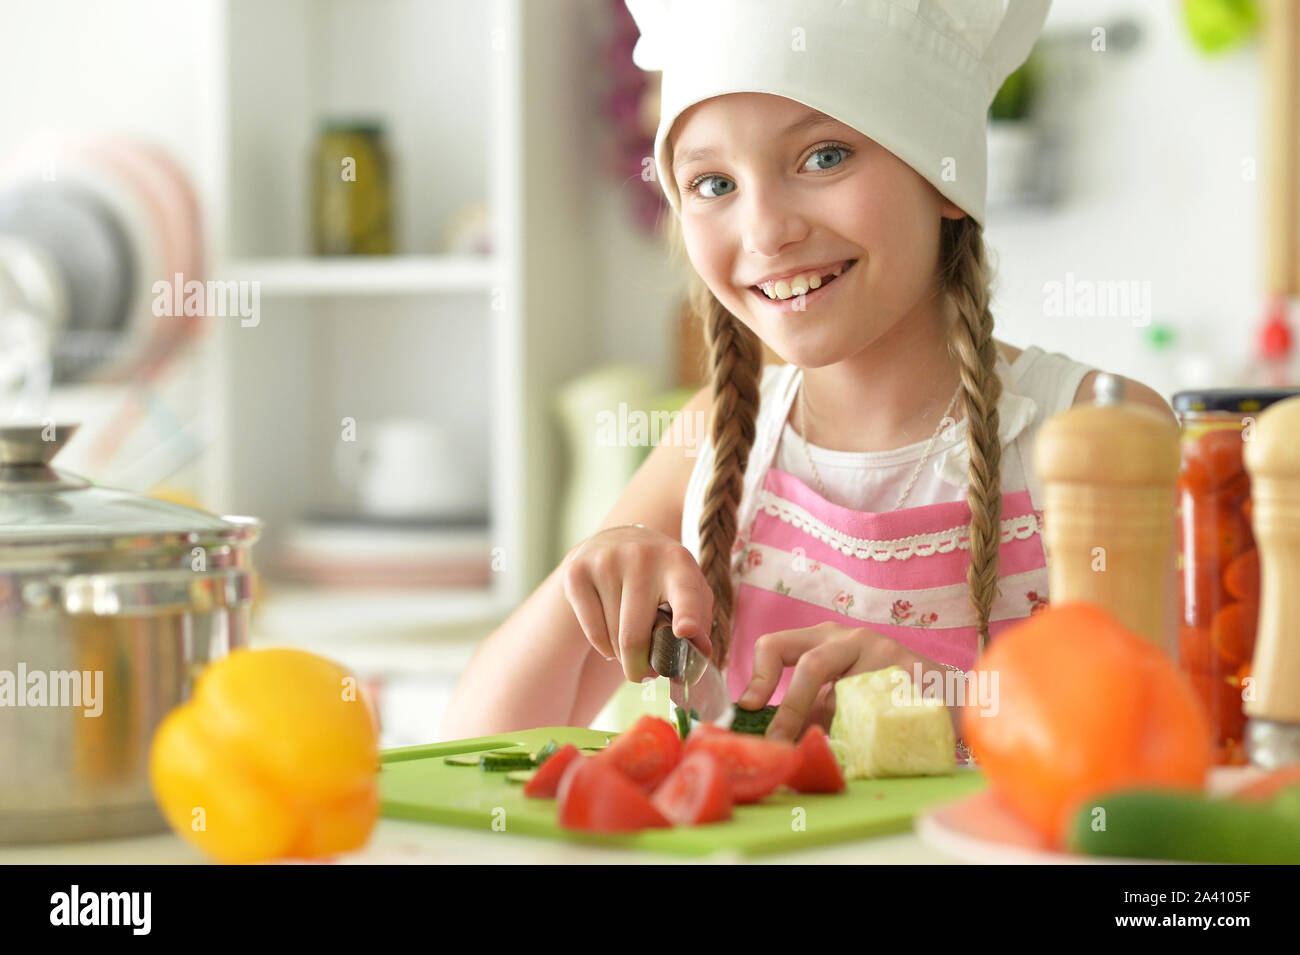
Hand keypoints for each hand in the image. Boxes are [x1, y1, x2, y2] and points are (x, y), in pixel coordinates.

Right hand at [560, 523, 713, 683]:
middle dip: (640, 668)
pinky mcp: (577, 573)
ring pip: (613, 639)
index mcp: (678, 563)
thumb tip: (699, 654)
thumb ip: (700, 623)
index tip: (686, 630)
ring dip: (623, 655)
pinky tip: (612, 633)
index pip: (686, 594)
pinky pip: (592, 634)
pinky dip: (604, 647)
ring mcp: (606, 562)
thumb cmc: (662, 578)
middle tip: (646, 674)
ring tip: (632, 641)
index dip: (688, 615)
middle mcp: (641, 557)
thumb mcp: (690, 589)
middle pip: (635, 637)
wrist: (615, 541)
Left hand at [735, 621, 912, 741]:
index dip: (758, 677)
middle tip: (779, 743)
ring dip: (838, 726)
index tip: (749, 708)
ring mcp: (884, 651)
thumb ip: (805, 713)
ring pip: (846, 692)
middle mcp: (850, 638)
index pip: (776, 645)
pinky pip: (880, 707)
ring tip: (837, 745)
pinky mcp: (913, 672)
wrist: (942, 695)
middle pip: (810, 664)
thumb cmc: (879, 697)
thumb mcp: (836, 700)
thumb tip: (766, 741)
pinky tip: (878, 739)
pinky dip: (871, 731)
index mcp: (823, 640)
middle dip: (791, 709)